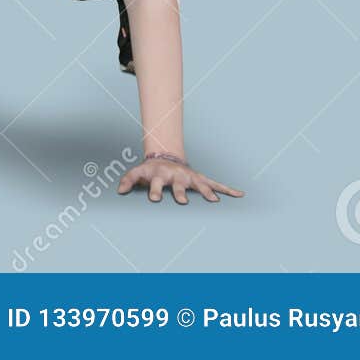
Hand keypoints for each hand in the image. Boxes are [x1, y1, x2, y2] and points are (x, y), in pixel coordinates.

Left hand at [118, 155, 242, 203]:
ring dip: (207, 192)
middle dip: (181, 192)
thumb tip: (119, 191)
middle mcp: (176, 176)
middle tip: (182, 201)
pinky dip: (228, 189)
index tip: (154, 199)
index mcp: (159, 176)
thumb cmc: (150, 170)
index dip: (154, 191)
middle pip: (179, 185)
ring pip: (200, 184)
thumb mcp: (137, 172)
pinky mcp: (200, 179)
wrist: (165, 158)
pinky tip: (240, 194)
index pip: (155, 184)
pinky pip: (216, 184)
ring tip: (214, 201)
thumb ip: (127, 180)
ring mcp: (189, 177)